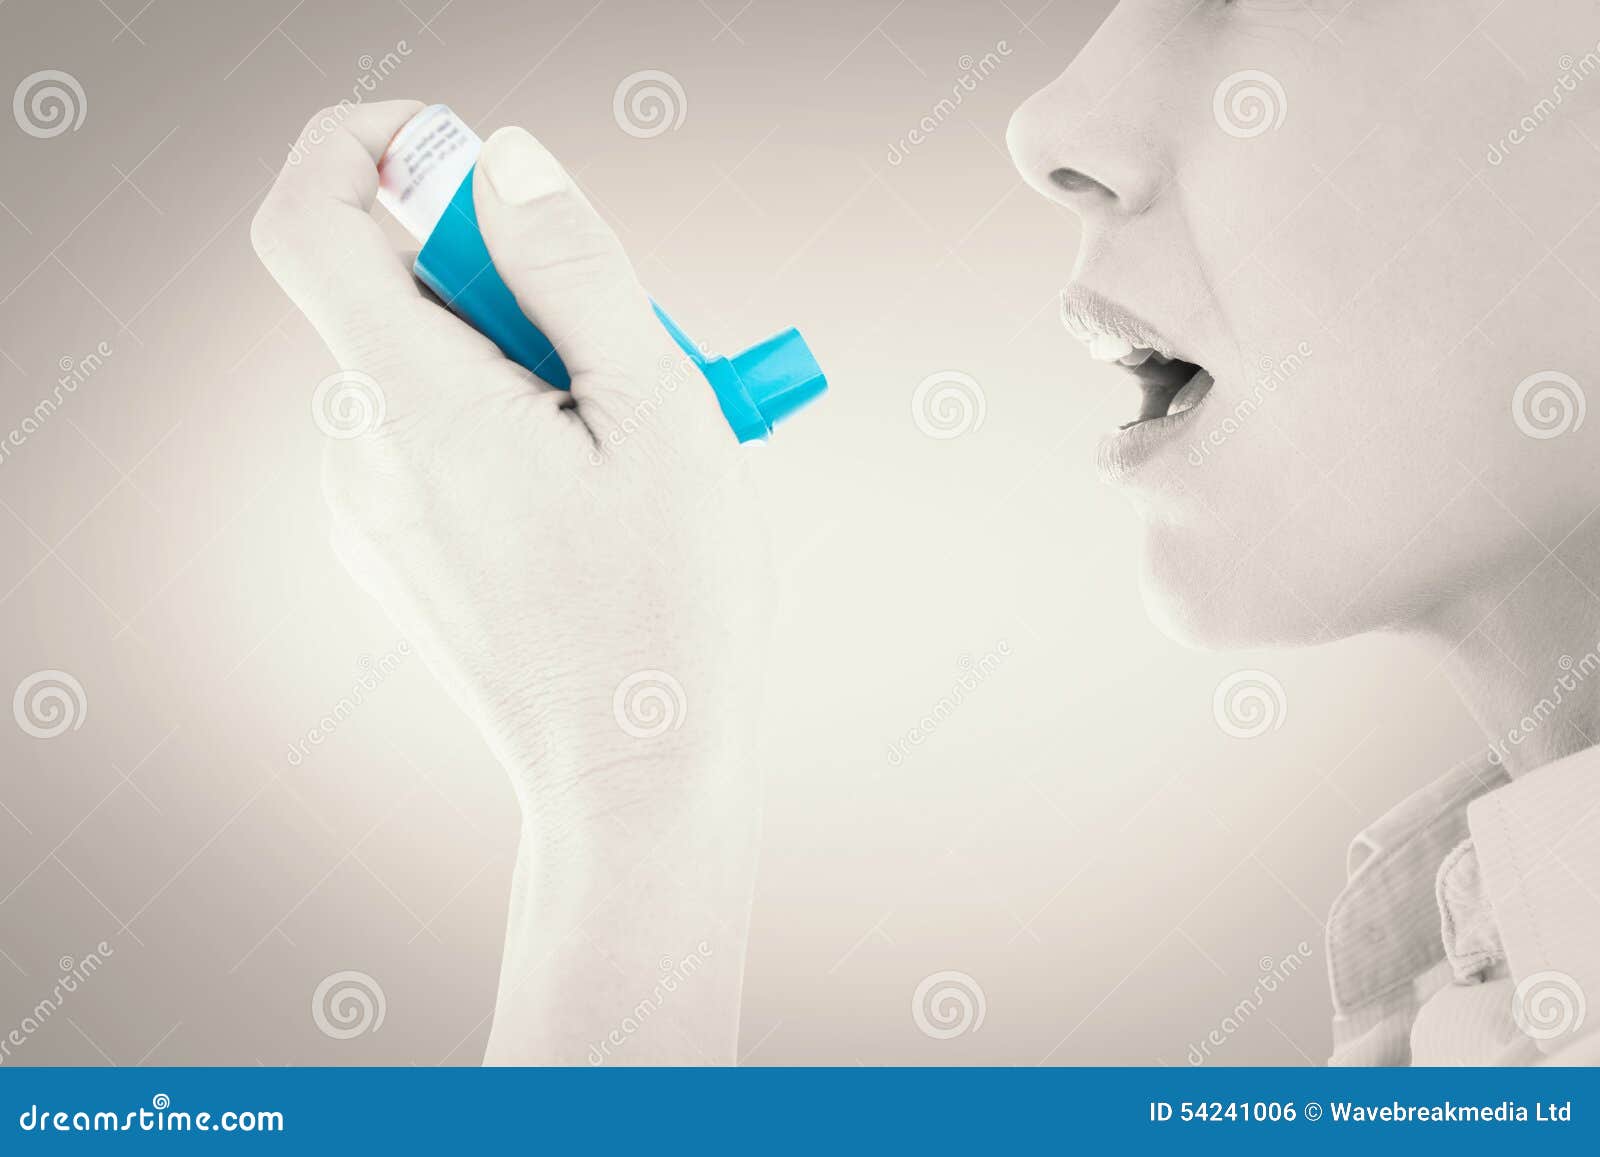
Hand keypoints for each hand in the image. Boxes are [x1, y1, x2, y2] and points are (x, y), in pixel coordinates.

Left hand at [252, 100, 772, 1062]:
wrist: (632, 779)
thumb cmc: (667, 612)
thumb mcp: (662, 414)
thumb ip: (577, 269)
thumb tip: (504, 160)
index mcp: (421, 408)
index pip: (310, 220)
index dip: (367, 148)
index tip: (466, 159)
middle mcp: (365, 454)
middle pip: (398, 292)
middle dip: (515, 286)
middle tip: (627, 358)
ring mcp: (368, 511)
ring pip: (428, 368)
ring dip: (526, 365)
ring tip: (624, 456)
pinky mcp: (390, 551)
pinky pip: (430, 437)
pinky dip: (503, 426)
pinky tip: (584, 501)